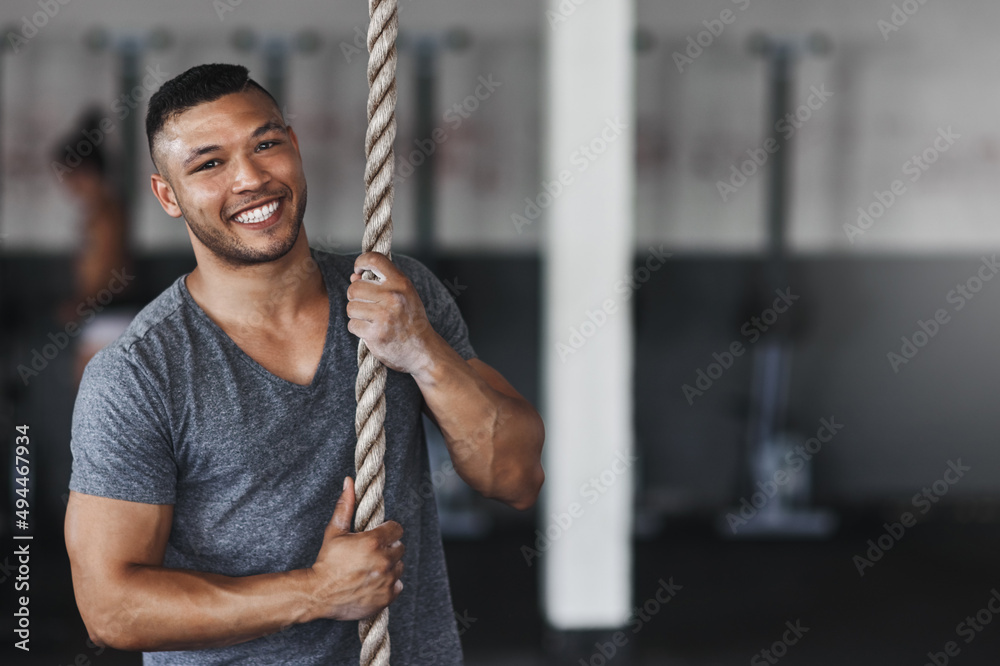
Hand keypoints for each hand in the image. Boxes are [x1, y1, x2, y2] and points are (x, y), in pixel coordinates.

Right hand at [306, 477, 404, 620]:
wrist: (319, 594)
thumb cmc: (326, 562)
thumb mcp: (334, 532)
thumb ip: (345, 506)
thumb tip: (349, 482)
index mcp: (373, 542)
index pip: (397, 529)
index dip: (388, 531)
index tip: (378, 535)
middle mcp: (383, 560)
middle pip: (400, 547)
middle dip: (389, 547)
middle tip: (372, 552)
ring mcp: (386, 580)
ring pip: (400, 566)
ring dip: (390, 565)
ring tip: (371, 567)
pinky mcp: (386, 596)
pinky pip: (398, 585)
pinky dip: (389, 583)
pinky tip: (374, 581)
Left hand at [346, 251, 437, 374]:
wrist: (423, 350)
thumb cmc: (410, 319)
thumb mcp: (404, 294)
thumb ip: (380, 282)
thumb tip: (354, 277)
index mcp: (401, 282)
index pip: (375, 259)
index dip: (361, 261)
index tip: (358, 270)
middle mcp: (393, 297)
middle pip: (354, 288)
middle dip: (355, 297)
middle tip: (366, 304)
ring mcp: (384, 316)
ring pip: (351, 307)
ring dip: (356, 314)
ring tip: (370, 319)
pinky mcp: (376, 334)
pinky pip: (352, 325)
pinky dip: (358, 329)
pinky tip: (371, 330)